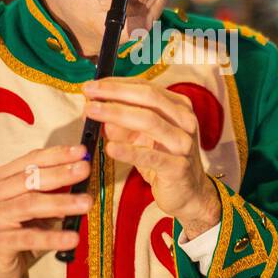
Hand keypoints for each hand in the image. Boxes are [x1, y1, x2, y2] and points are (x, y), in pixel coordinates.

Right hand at [0, 144, 91, 277]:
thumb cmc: (12, 234)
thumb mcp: (31, 210)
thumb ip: (49, 194)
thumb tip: (81, 180)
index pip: (30, 161)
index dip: (57, 155)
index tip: (81, 152)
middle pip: (29, 180)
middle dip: (60, 173)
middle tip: (84, 170)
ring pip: (29, 205)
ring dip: (61, 202)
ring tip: (87, 203)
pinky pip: (29, 238)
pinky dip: (53, 237)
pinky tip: (72, 238)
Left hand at [82, 77, 220, 239]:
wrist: (189, 193)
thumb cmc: (163, 160)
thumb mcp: (140, 137)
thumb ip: (120, 123)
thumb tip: (93, 108)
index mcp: (178, 106)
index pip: (145, 87)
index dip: (117, 84)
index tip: (92, 85)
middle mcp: (185, 120)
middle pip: (148, 97)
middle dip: (115, 92)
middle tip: (89, 93)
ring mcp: (184, 143)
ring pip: (149, 121)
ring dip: (117, 114)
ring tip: (92, 112)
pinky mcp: (178, 168)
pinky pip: (151, 156)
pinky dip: (129, 151)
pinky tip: (110, 148)